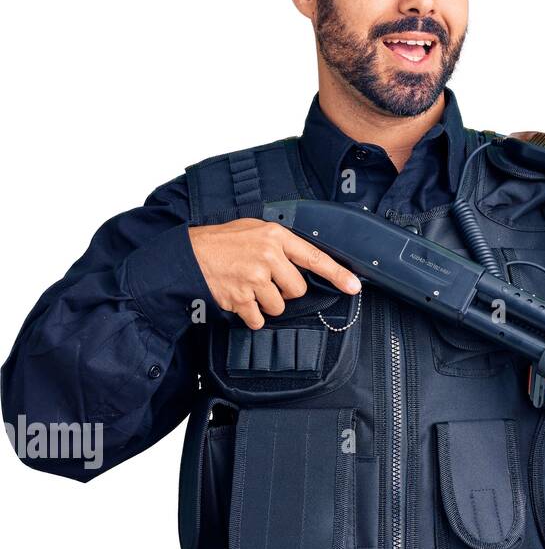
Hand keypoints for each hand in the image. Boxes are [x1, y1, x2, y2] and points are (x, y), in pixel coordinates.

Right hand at [188, 219, 360, 329]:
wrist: (187, 254)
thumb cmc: (222, 242)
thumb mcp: (254, 229)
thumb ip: (280, 243)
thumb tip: (305, 261)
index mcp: (275, 237)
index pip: (315, 257)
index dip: (337, 274)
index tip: (353, 286)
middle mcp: (268, 257)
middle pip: (297, 289)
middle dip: (285, 291)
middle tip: (265, 280)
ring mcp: (254, 278)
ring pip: (278, 306)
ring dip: (266, 303)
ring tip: (248, 287)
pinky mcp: (240, 298)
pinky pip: (258, 319)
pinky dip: (250, 316)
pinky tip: (239, 300)